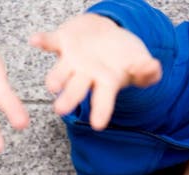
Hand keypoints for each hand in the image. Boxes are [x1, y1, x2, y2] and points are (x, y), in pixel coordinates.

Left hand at [30, 13, 160, 129]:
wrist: (105, 34)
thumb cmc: (122, 54)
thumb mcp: (137, 61)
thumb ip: (145, 69)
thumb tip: (154, 70)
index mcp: (103, 84)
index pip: (103, 101)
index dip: (101, 111)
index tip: (98, 125)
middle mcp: (84, 77)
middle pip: (76, 90)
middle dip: (69, 99)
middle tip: (60, 110)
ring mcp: (71, 61)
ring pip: (60, 72)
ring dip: (56, 77)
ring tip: (52, 85)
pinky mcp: (62, 43)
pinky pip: (51, 42)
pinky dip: (43, 41)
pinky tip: (34, 41)